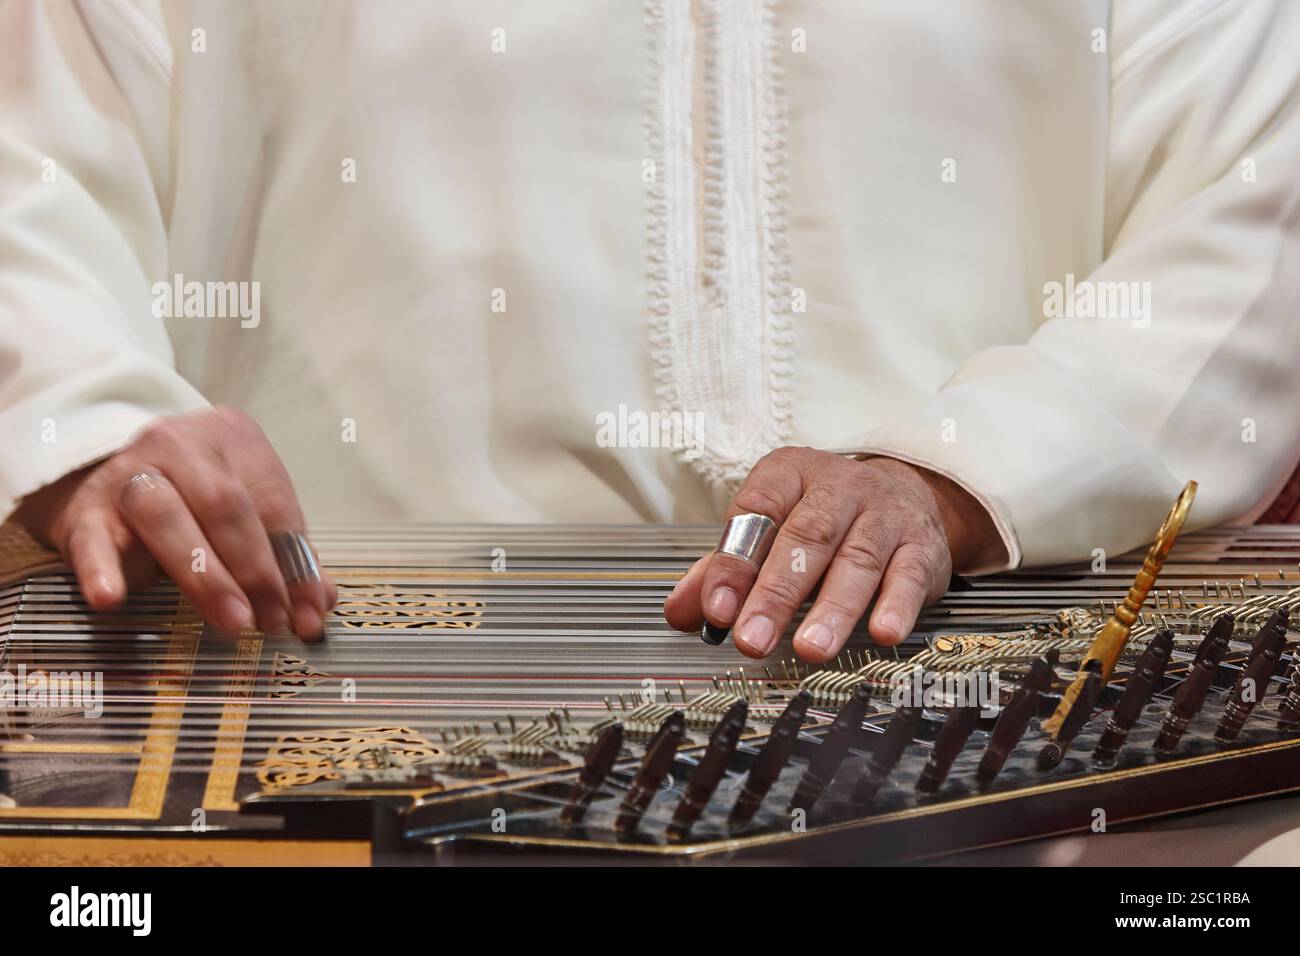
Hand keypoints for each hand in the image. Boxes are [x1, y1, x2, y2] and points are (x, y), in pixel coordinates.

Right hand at [14, 406, 335, 640]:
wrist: (97, 474)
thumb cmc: (189, 497)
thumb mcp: (242, 511)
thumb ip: (282, 552)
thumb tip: (318, 605)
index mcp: (232, 438)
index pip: (273, 502)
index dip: (296, 562)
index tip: (309, 612)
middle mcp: (180, 444)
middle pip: (224, 505)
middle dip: (256, 569)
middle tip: (273, 620)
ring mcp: (128, 472)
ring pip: (166, 517)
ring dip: (206, 577)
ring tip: (233, 621)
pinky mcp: (84, 509)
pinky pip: (92, 541)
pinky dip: (101, 570)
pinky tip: (111, 598)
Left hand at [664, 448, 1003, 661]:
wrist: (909, 493)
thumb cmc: (824, 516)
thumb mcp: (771, 529)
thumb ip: (723, 570)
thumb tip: (682, 613)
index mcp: (790, 474)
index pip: (756, 511)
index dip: (733, 562)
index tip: (715, 610)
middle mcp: (840, 487)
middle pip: (807, 538)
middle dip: (777, 593)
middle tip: (752, 640)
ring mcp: (885, 515)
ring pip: (858, 560)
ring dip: (832, 608)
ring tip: (810, 648)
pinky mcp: (922, 546)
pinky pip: (910, 574)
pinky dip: (897, 605)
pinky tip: (882, 633)